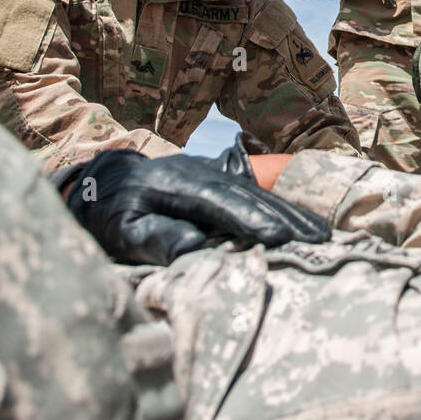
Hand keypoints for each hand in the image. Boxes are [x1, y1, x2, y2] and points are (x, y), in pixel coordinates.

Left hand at [65, 145, 329, 265]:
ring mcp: (211, 174)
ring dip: (289, 212)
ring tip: (319, 235)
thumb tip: (194, 245)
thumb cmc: (110, 214)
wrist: (101, 183)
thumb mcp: (121, 231)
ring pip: (256, 192)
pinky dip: (280, 207)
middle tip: (315, 241)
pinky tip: (300, 222)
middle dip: (283, 217)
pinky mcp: (218, 181)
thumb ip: (156, 237)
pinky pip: (253, 193)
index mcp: (176, 184)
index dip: (250, 219)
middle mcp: (200, 174)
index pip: (219, 202)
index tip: (280, 238)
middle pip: (247, 195)